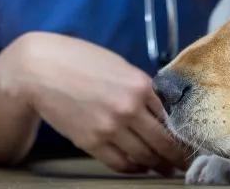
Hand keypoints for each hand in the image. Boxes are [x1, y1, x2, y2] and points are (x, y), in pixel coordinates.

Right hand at [0, 32, 189, 174]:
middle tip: (185, 164)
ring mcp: (110, 128)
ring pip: (145, 157)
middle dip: (177, 157)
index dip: (183, 133)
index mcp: (139, 85)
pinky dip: (134, 168)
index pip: (172, 117)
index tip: (190, 142)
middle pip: (164, 143)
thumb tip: (161, 108)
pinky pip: (121, 164)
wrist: (39, 70)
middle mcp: (129, 108)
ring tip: (165, 168)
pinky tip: (138, 166)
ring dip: (158, 165)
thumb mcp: (117, 65)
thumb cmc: (78, 60)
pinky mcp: (91, 143)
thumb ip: (140, 87)